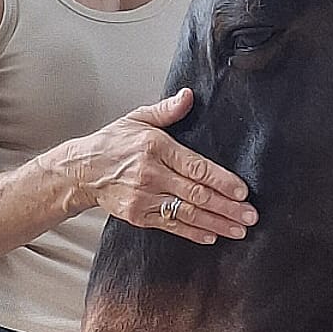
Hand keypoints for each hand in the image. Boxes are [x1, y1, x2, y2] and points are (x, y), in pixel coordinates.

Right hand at [65, 88, 257, 243]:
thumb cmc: (112, 142)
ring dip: (216, 223)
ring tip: (238, 230)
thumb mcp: (138, 118)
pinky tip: (212, 235)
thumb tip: (189, 96)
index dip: (222, 181)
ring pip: (187, 213)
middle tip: (250, 215)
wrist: (82, 170)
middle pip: (196, 194)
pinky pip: (171, 225)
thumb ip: (167, 110)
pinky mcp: (138, 215)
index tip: (242, 191)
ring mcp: (144, 198)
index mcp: (155, 148)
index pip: (196, 167)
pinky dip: (193, 232)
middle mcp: (151, 174)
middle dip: (227, 207)